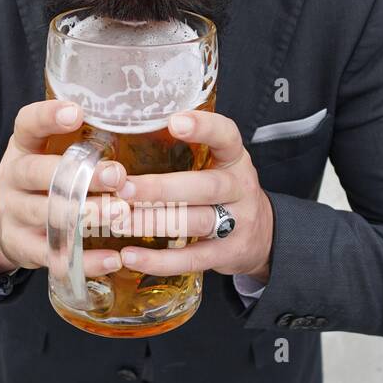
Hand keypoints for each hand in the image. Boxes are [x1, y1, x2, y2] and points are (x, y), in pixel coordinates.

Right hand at [0, 100, 128, 275]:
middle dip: (79, 175)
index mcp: (22, 148)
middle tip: (118, 176)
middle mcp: (13, 178)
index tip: (76, 113)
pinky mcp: (24, 247)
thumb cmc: (44, 184)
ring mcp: (15, 214)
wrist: (8, 229)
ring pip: (48, 215)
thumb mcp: (49, 155)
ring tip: (119, 214)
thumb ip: (79, 143)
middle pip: (37, 173)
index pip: (27, 125)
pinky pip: (54, 256)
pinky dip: (86, 260)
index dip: (48, 118)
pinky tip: (114, 258)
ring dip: (86, 215)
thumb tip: (144, 126)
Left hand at [111, 110, 274, 282]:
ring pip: (195, 221)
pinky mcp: (226, 255)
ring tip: (120, 221)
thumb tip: (124, 146)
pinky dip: (159, 260)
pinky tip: (130, 256)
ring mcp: (237, 224)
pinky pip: (192, 258)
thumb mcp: (218, 166)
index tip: (174, 122)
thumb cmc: (223, 194)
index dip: (203, 128)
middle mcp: (239, 188)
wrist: (262, 237)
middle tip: (123, 188)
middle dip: (160, 188)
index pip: (226, 136)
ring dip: (154, 222)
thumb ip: (186, 154)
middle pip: (203, 186)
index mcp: (234, 159)